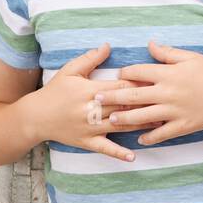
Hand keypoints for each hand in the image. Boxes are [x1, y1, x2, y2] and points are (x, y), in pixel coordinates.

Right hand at [22, 43, 153, 160]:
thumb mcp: (70, 71)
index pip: (120, 86)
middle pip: (124, 105)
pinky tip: (133, 156)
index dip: (139, 84)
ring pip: (120, 125)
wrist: (35, 116)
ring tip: (161, 123)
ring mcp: (90, 128)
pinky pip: (105, 149)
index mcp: (90, 90)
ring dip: (141, 124)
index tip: (157, 81)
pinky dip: (119, 153)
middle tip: (167, 101)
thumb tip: (108, 46)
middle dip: (145, 103)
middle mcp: (91, 110)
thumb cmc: (55, 91)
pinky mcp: (86, 142)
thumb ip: (90, 58)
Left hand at [94, 41, 202, 144]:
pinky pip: (160, 133)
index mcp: (168, 74)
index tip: (116, 76)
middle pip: (132, 96)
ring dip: (124, 119)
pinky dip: (148, 137)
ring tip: (111, 119)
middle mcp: (167, 93)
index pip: (137, 72)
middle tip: (97, 100)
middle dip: (113, 97)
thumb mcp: (191, 57)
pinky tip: (139, 138)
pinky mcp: (181, 126)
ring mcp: (173, 111)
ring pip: (141, 117)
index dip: (124, 73)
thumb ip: (167, 53)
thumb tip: (149, 44)